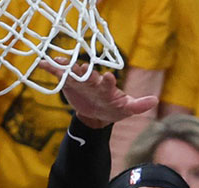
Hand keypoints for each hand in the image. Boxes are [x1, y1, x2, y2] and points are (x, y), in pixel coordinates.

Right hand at [41, 59, 156, 128]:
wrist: (98, 114)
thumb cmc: (115, 108)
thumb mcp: (127, 108)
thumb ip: (139, 105)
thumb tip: (155, 101)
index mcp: (107, 87)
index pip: (108, 83)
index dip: (109, 81)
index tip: (109, 78)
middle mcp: (93, 81)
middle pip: (89, 76)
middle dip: (85, 73)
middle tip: (82, 70)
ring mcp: (80, 81)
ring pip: (73, 72)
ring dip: (66, 67)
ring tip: (58, 61)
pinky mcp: (69, 83)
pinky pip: (59, 75)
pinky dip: (51, 68)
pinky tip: (42, 63)